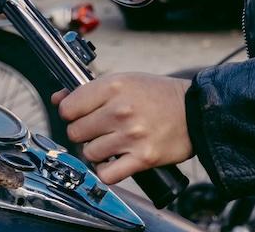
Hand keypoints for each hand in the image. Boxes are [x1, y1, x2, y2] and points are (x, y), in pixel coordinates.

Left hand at [53, 73, 192, 183]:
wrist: (196, 111)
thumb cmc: (159, 95)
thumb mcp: (126, 80)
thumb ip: (90, 90)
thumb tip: (58, 100)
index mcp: (115, 85)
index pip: (69, 108)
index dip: (72, 113)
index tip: (82, 115)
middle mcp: (121, 110)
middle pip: (75, 132)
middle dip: (84, 133)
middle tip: (99, 130)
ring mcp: (131, 135)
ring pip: (88, 153)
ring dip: (96, 152)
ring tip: (111, 144)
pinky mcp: (142, 158)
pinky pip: (106, 174)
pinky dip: (106, 171)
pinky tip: (115, 160)